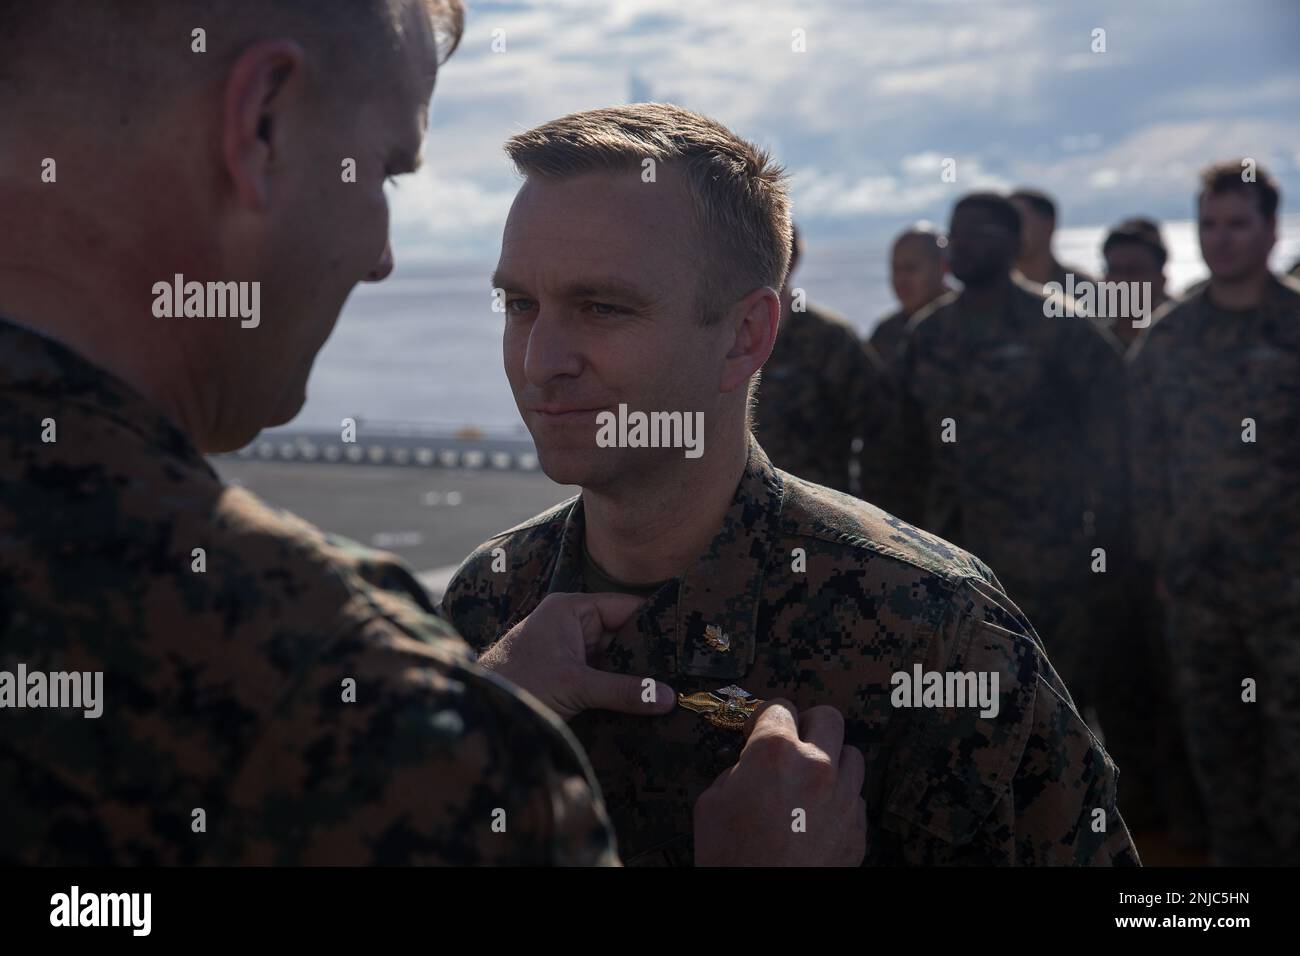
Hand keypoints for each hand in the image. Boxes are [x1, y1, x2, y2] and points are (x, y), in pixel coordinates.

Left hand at [477, 592, 674, 720]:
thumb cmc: (517, 683)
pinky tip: (647, 699)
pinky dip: (621, 687)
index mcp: (571, 609)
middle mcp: (572, 624)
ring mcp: (570, 651)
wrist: (479, 711)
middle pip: (623, 634)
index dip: (656, 621)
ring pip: (614, 658)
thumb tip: (667, 697)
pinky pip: (603, 676)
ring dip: (636, 673)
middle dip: (649, 652)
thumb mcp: (575, 685)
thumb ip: (622, 690)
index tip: (688, 636)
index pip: (625, 607)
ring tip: (675, 684)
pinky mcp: (568, 675)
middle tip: (687, 668)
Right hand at [694, 699, 866, 866]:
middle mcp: (816, 766)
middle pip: (829, 718)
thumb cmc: (727, 856)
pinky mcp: (857, 829)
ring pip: (852, 755)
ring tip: (811, 779)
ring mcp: (843, 798)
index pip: (781, 708)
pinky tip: (818, 816)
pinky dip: (840, 800)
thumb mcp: (712, 802)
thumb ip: (738, 770)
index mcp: (775, 751)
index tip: (760, 731)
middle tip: (793, 743)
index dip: (767, 718)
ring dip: (832, 760)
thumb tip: (751, 764)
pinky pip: (856, 798)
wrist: (761, 908)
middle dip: (808, 726)